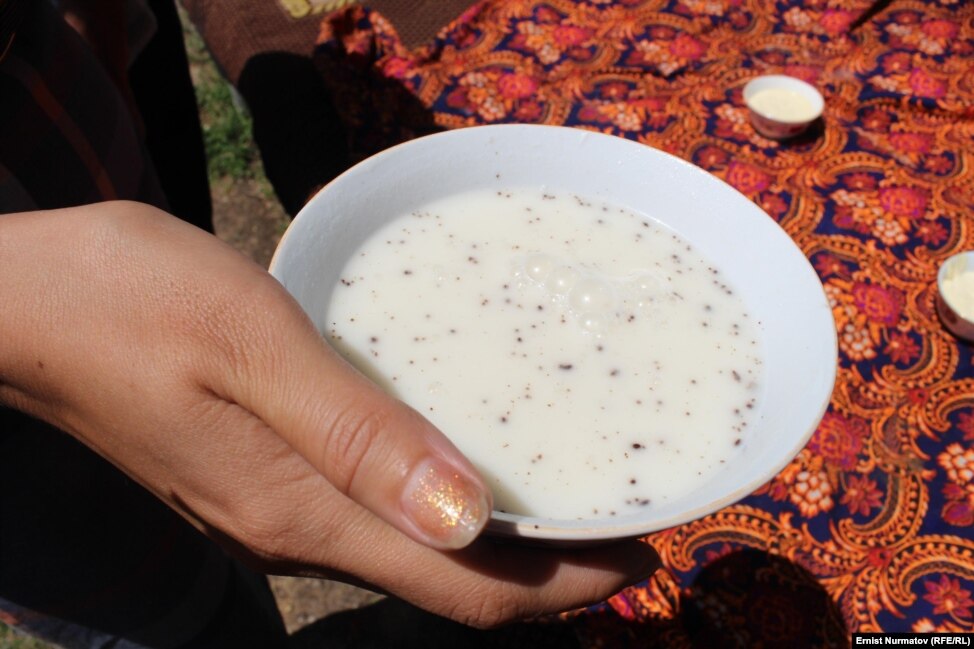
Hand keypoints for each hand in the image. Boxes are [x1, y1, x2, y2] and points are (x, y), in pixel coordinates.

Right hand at [0, 201, 659, 626]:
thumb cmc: (125, 301)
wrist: (18, 307)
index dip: (562, 586)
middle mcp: (294, 531)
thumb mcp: (247, 342)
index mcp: (302, 510)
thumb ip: (354, 432)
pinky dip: (443, 503)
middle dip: (547, 567)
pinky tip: (465, 461)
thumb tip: (465, 515)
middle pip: (449, 580)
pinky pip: (376, 512)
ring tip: (570, 492)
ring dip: (500, 538)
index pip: (462, 588)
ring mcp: (272, 510)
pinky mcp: (259, 477)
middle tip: (628, 518)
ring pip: (415, 550)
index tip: (645, 556)